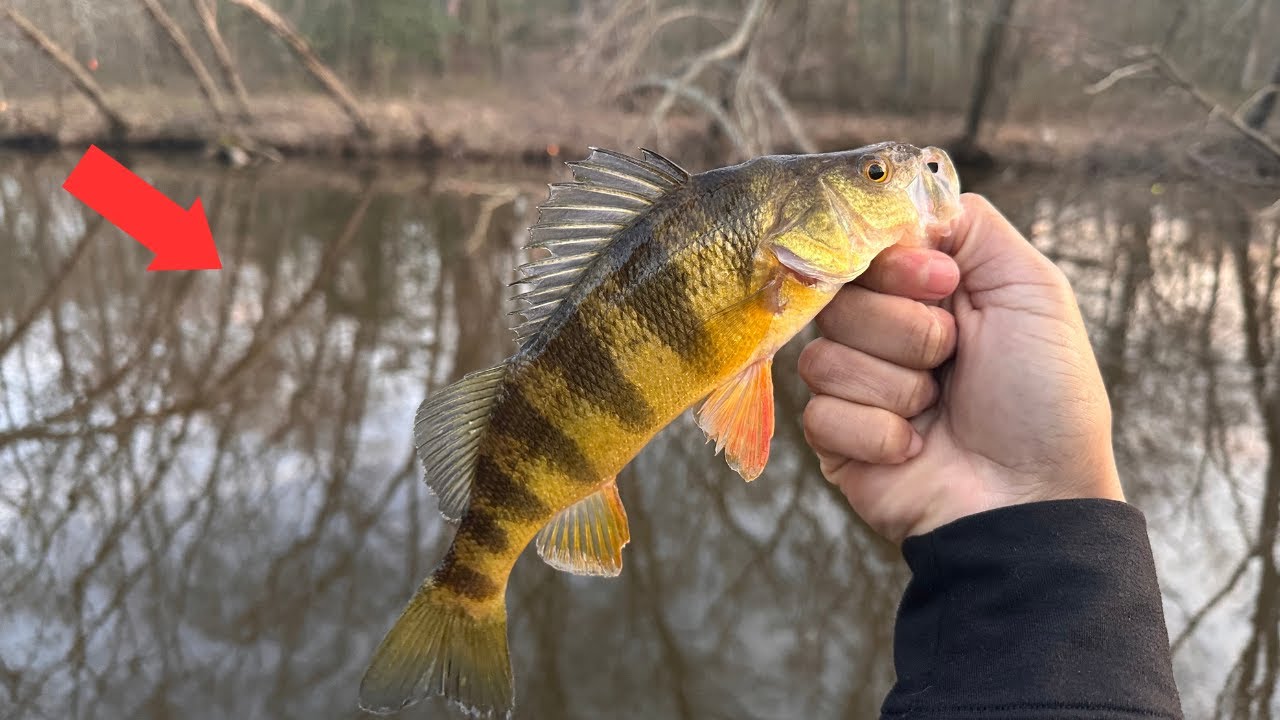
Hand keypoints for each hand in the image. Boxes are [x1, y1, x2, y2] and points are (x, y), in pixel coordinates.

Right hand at [799, 194, 1123, 542]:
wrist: (1033, 500)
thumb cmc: (1046, 398)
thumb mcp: (1032, 289)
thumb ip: (971, 226)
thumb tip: (909, 197)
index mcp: (924, 291)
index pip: (864, 248)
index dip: (895, 266)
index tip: (944, 288)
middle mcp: (883, 332)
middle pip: (837, 300)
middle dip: (905, 333)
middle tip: (952, 360)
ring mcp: (856, 386)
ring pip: (823, 357)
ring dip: (896, 388)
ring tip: (938, 411)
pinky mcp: (835, 439)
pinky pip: (818, 414)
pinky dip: (879, 433)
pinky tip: (916, 449)